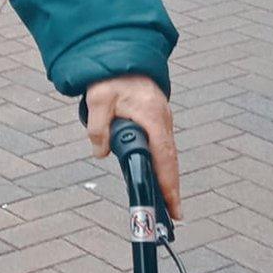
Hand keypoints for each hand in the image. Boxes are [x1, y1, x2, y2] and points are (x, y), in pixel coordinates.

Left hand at [84, 75, 181, 220]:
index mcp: (153, 118)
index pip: (164, 158)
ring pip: (167, 157)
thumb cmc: (112, 77)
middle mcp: (163, 122)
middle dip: (172, 190)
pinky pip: (162, 149)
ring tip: (167, 205)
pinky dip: (163, 167)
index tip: (173, 205)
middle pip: (171, 162)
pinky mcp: (156, 123)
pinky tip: (158, 181)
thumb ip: (98, 127)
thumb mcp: (98, 99)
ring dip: (168, 180)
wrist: (123, 56)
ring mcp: (162, 123)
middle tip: (174, 215)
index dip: (168, 184)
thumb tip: (101, 152)